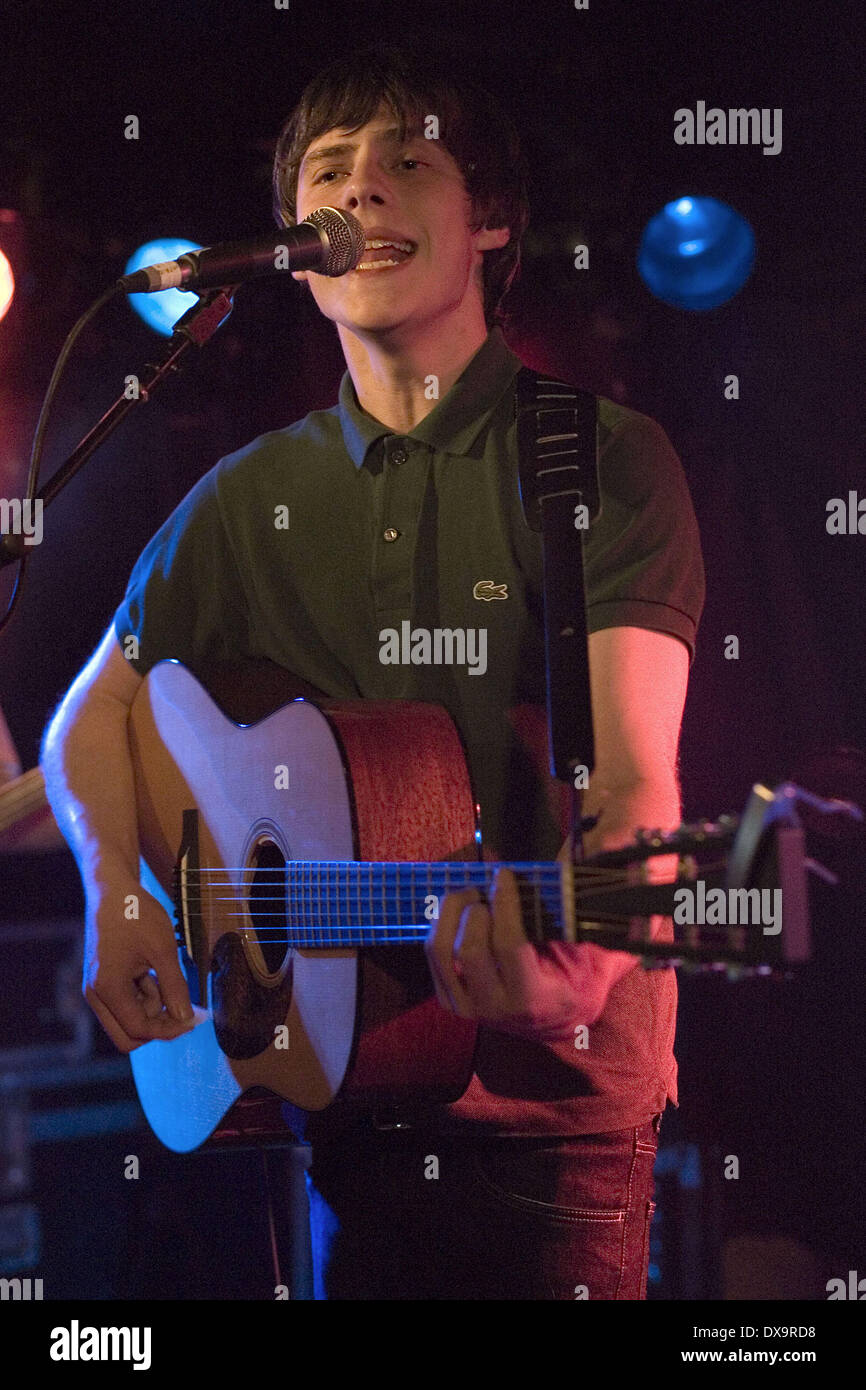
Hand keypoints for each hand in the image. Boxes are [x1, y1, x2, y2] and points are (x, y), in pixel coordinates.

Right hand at [82, 878, 197, 1052]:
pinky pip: (125, 1004)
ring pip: (127, 1020)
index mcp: (108, 989)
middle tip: (183, 1008)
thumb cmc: (136, 914)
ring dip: (151, 1007)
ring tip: (162, 974)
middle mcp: (96, 995)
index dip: (169, 1029)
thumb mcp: (163, 950)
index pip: (138, 1029)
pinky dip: (143, 996)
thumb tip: (187, 1019)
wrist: (112, 889)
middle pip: (127, 1036)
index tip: (194, 1019)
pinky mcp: (102, 981)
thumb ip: (175, 987)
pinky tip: (152, 971)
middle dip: (157, 1025)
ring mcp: (97, 989)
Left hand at [424, 865, 609, 1040]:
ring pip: (442, 950)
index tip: (504, 875)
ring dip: (451, 913)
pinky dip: (442, 925)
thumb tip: (563, 865)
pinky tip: (459, 912)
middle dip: (475, 909)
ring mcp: (467, 1006)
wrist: (552, 1021)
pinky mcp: (448, 1000)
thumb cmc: (570, 979)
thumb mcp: (581, 954)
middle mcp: (494, 1007)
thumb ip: (566, 917)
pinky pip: (433, 955)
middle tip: (487, 890)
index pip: (509, 944)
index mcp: (532, 998)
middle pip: (470, 949)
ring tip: (470, 896)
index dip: (505, 903)